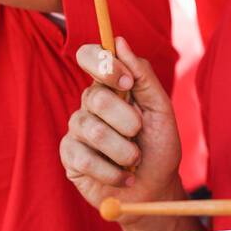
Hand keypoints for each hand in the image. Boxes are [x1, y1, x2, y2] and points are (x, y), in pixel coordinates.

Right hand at [61, 37, 183, 218]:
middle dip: (126, 119)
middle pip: (95, 96)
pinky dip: (112, 172)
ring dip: (124, 150)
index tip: (126, 83)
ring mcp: (77, 130)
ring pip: (92, 130)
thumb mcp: (161, 109)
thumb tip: (120, 42)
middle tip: (139, 133)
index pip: (90, 57)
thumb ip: (143, 76)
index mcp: (110, 86)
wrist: (156, 188)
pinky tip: (124, 177)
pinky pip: (84, 159)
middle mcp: (90, 104)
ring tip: (135, 160)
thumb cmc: (158, 147)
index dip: (104, 66)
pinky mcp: (70, 157)